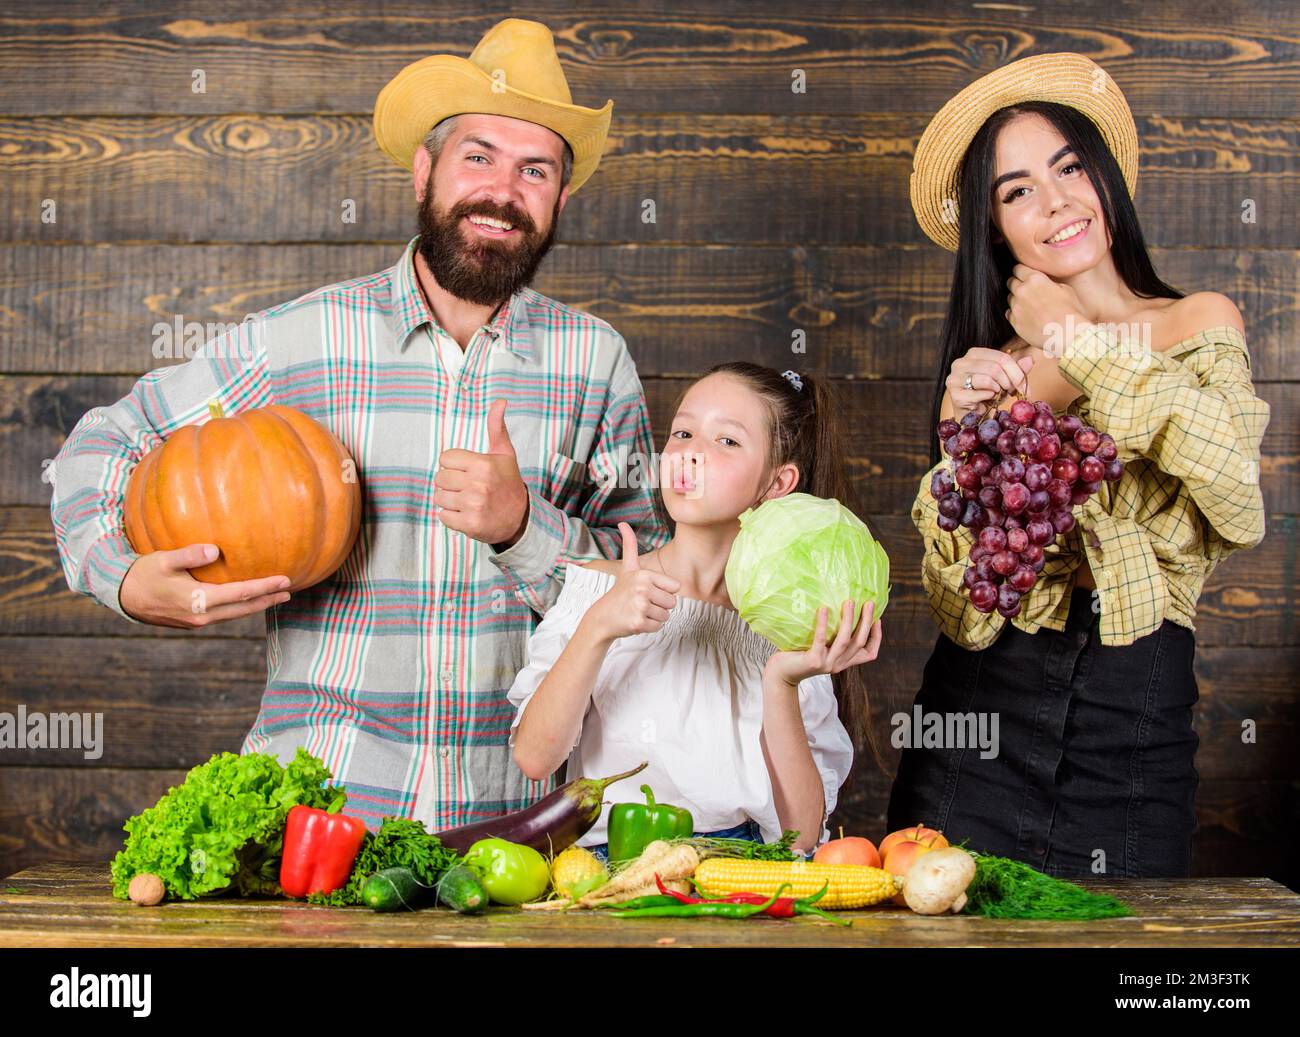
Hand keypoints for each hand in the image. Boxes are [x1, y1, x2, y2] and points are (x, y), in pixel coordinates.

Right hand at [119, 543, 290, 628]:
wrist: (123, 597)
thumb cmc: (142, 574)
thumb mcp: (163, 560)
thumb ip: (189, 555)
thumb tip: (214, 550)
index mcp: (198, 600)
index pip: (240, 594)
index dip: (265, 588)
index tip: (285, 581)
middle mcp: (202, 615)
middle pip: (243, 609)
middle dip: (267, 600)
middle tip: (289, 592)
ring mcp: (198, 621)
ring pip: (235, 614)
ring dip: (256, 606)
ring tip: (275, 597)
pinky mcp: (194, 621)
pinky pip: (225, 614)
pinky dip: (240, 607)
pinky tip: (248, 599)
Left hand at [434, 398, 528, 545]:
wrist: (521, 518)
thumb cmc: (508, 483)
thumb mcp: (505, 454)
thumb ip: (497, 427)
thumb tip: (500, 401)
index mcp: (483, 464)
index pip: (445, 459)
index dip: (453, 465)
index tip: (467, 472)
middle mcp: (478, 484)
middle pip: (440, 479)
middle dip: (450, 483)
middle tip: (467, 488)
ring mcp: (473, 505)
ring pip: (439, 498)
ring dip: (449, 501)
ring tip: (466, 501)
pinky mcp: (470, 524)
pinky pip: (443, 516)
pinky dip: (452, 517)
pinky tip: (467, 514)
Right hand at [582, 522, 680, 642]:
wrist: (602, 617)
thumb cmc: (620, 592)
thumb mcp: (627, 568)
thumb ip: (629, 545)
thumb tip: (623, 523)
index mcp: (644, 574)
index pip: (675, 587)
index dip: (663, 591)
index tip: (647, 591)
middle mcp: (642, 588)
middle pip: (672, 602)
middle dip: (660, 606)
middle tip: (641, 603)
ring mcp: (640, 606)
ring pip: (666, 615)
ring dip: (654, 617)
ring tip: (638, 611)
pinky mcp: (639, 622)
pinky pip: (658, 626)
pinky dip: (649, 627)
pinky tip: (636, 621)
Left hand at [765, 599, 882, 686]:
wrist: (781, 674)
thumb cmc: (800, 655)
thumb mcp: (822, 648)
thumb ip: (832, 636)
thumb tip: (837, 606)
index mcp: (844, 661)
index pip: (869, 653)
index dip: (876, 637)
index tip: (878, 619)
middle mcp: (839, 664)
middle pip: (859, 642)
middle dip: (866, 621)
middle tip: (869, 603)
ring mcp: (827, 663)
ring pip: (845, 640)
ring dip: (849, 620)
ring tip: (850, 602)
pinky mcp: (814, 661)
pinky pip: (821, 639)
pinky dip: (823, 623)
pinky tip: (824, 609)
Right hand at [947, 348, 1033, 416]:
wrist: (972, 415)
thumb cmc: (988, 394)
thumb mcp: (1005, 380)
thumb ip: (1017, 369)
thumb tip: (1030, 360)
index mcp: (974, 354)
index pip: (1002, 357)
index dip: (1017, 373)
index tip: (1024, 387)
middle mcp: (961, 363)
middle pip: (995, 367)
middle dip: (1008, 382)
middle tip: (1012, 392)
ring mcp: (955, 378)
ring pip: (987, 379)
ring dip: (998, 390)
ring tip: (998, 395)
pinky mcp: (955, 394)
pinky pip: (979, 393)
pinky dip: (988, 397)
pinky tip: (988, 399)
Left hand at [1006, 263, 1086, 349]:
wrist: (1066, 333)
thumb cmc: (1070, 311)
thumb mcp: (1065, 288)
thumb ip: (1048, 283)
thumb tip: (1044, 284)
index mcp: (1035, 279)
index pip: (1018, 269)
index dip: (1021, 272)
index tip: (1023, 275)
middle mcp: (1022, 291)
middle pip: (1011, 282)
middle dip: (1017, 284)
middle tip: (1027, 291)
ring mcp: (1016, 307)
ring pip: (1009, 298)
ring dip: (1017, 300)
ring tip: (1030, 307)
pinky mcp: (1014, 322)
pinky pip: (1009, 314)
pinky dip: (1016, 314)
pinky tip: (1028, 317)